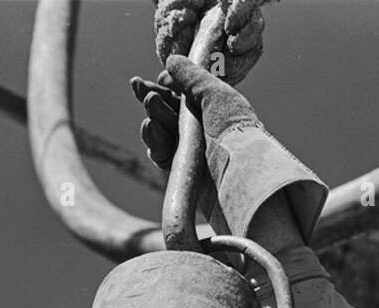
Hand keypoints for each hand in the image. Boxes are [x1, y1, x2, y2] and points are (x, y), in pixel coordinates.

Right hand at [132, 55, 322, 252]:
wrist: (239, 175)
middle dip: (152, 97)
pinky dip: (152, 139)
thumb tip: (171, 62)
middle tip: (138, 86)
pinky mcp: (182, 171)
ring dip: (152, 115)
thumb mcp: (216, 94)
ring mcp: (193, 151)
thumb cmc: (235, 132)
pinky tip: (149, 126)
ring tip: (150, 106)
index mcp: (215, 109)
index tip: (162, 79)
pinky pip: (160, 152)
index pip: (184, 93)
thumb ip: (192, 76)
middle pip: (169, 110)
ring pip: (161, 130)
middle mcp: (204, 130)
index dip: (169, 84)